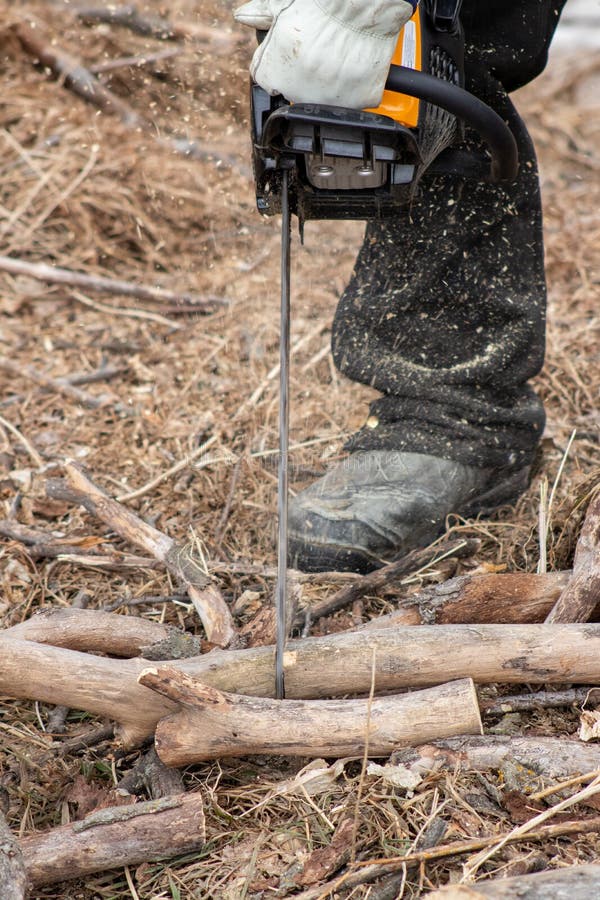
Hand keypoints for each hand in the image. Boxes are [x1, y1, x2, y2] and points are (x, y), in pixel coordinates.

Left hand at [234, 0, 416, 109]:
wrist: (363, 5)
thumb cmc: (324, 3)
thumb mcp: (284, 4)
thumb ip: (261, 14)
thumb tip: (243, 16)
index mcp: (272, 75)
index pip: (267, 78)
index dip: (279, 61)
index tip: (292, 49)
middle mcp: (297, 94)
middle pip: (295, 89)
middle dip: (303, 73)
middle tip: (318, 48)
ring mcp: (328, 102)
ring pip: (324, 98)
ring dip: (327, 83)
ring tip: (336, 55)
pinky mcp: (357, 103)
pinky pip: (354, 99)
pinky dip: (355, 86)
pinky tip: (354, 64)